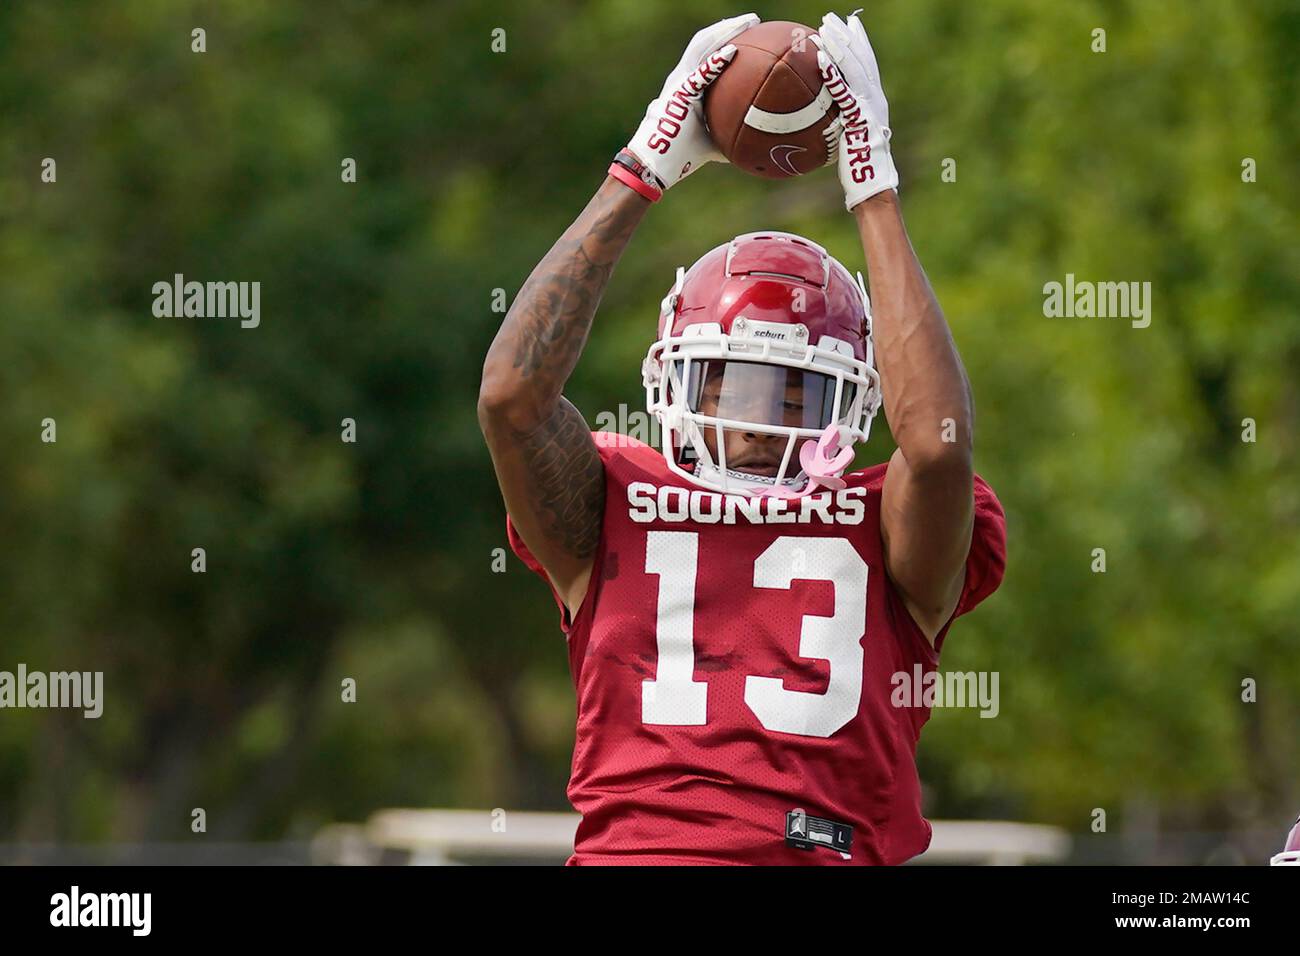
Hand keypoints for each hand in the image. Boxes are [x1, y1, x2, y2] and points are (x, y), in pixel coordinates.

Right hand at [625, 13, 758, 189]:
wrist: (655, 165)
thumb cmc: (682, 156)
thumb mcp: (714, 143)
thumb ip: (731, 136)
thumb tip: (756, 145)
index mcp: (688, 85)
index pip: (707, 52)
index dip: (725, 38)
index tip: (747, 32)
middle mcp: (682, 77)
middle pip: (706, 41)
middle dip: (729, 27)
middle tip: (753, 20)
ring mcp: (679, 83)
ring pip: (702, 46)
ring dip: (725, 31)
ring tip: (748, 22)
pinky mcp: (679, 94)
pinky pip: (701, 73)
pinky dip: (717, 61)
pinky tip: (734, 51)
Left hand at [814, 10, 898, 209]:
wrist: (871, 185)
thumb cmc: (857, 169)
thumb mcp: (846, 140)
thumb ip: (838, 124)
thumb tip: (817, 121)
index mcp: (874, 102)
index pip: (867, 65)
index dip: (860, 43)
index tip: (851, 25)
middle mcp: (875, 100)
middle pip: (862, 60)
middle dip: (848, 36)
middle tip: (834, 18)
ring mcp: (869, 108)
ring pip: (855, 69)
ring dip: (840, 46)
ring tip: (826, 28)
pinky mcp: (859, 119)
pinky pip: (844, 93)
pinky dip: (833, 75)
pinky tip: (821, 60)